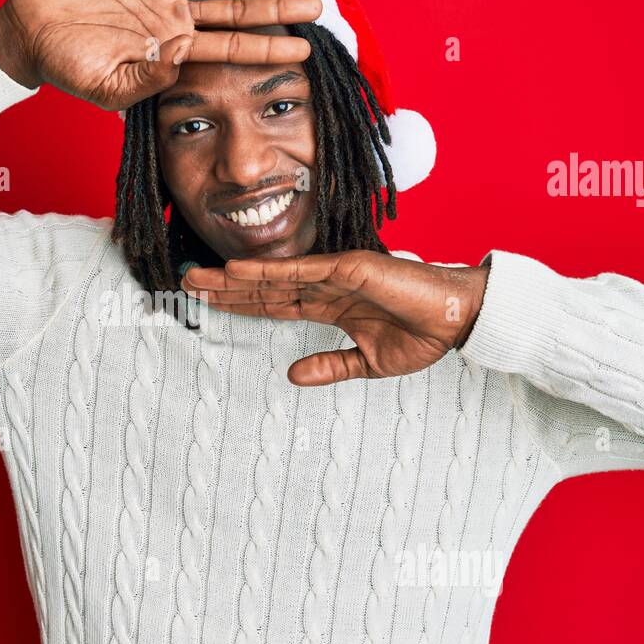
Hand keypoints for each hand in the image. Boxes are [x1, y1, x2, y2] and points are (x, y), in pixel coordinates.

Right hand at [0, 0, 322, 110]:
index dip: (266, 49)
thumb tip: (181, 61)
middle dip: (275, 8)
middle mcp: (174, 15)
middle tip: (317, 4)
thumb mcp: (107, 87)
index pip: (230, 50)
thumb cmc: (67, 67)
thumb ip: (147, 79)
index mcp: (172, 48)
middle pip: (236, 11)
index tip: (303, 51)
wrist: (29, 32)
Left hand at [180, 251, 491, 385]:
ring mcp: (335, 274)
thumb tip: (292, 376)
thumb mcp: (368, 363)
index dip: (240, 304)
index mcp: (330, 306)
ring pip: (273, 276)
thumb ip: (330, 366)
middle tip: (185, 284)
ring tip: (198, 277)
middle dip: (225, 288)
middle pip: (264, 287)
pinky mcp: (349, 268)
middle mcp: (326, 286)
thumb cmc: (423, 335)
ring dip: (233, 277)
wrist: (458, 320)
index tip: (208, 304)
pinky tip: (235, 271)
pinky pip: (299, 271)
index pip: (274, 304)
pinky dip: (266, 271)